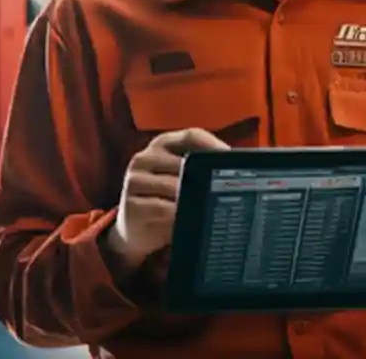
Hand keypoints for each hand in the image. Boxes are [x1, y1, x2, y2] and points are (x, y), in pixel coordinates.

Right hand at [103, 128, 228, 274]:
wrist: (134, 230)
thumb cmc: (165, 201)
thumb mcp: (181, 181)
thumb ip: (200, 172)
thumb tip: (236, 171)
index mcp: (161, 145)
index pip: (191, 135)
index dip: (214, 145)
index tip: (232, 159)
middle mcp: (144, 157)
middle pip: (185, 162)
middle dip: (206, 178)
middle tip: (226, 190)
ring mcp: (134, 180)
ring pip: (174, 186)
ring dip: (194, 200)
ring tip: (208, 209)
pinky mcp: (129, 204)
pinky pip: (162, 209)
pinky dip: (179, 215)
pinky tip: (189, 221)